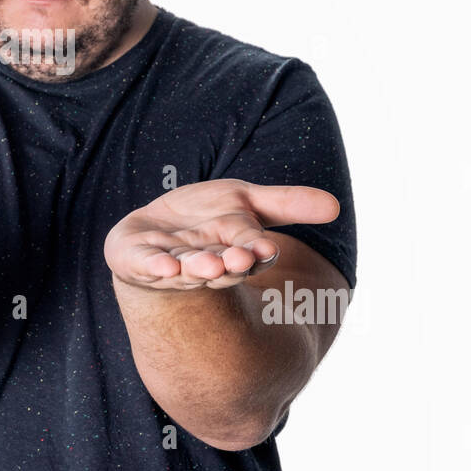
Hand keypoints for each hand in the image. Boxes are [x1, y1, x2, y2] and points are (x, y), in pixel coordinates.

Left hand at [104, 179, 339, 290]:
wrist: (151, 233)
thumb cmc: (206, 219)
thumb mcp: (247, 201)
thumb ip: (286, 204)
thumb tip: (335, 205)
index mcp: (234, 250)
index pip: (251, 252)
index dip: (256, 251)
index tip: (264, 249)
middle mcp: (205, 262)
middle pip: (221, 266)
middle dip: (229, 264)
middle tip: (237, 261)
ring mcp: (170, 263)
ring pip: (186, 269)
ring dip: (195, 268)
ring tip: (204, 266)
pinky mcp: (135, 259)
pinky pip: (145, 265)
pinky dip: (154, 266)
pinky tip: (163, 265)